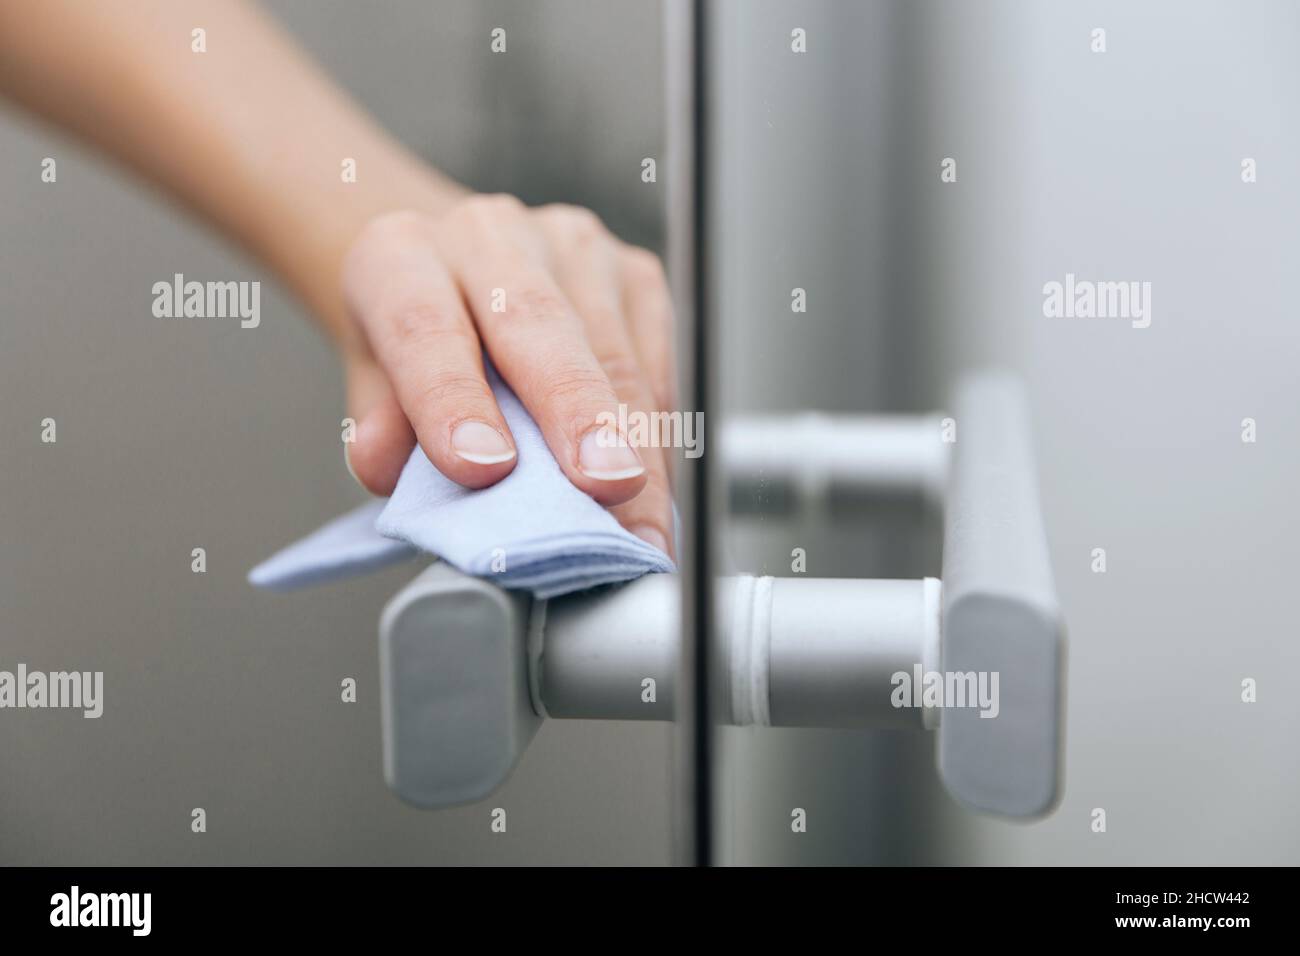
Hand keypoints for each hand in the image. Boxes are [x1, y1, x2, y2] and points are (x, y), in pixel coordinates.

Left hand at [340, 196, 676, 555]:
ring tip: (643, 529)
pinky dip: (660, 441)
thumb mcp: (374, 386)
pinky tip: (658, 497)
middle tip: (603, 486)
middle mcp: (490, 235)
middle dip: (577, 412)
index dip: (452, 398)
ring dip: (637, 451)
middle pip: (538, 323)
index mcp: (404, 254)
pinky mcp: (636, 273)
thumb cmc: (418, 346)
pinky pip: (658, 366)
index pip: (424, 325)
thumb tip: (383, 465)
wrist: (457, 278)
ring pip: (615, 356)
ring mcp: (572, 247)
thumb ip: (378, 426)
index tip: (485, 468)